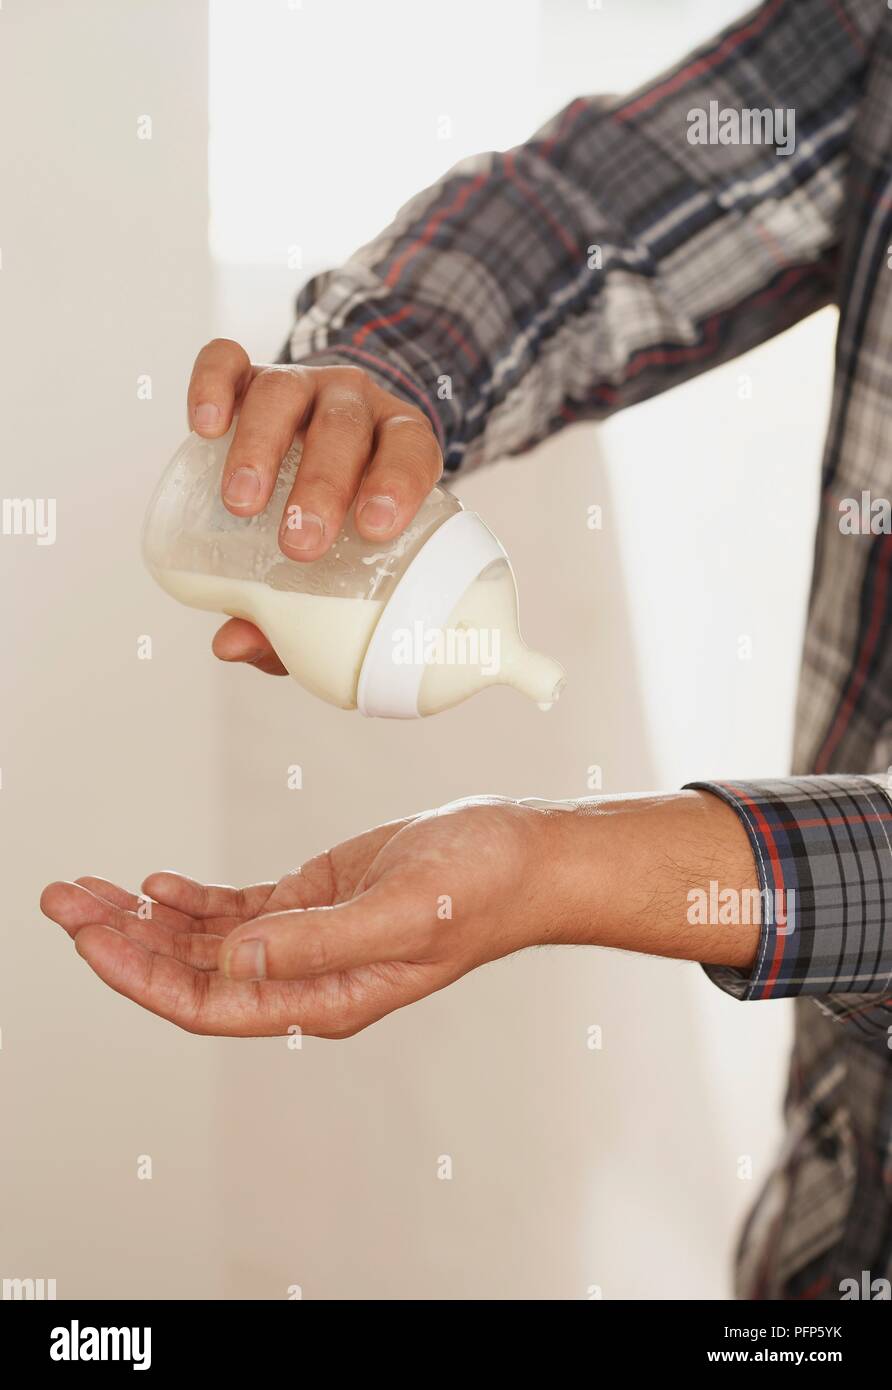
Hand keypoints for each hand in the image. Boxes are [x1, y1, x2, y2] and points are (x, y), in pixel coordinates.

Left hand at [39, 798, 567, 1037]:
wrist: (525, 857)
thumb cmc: (482, 888)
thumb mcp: (402, 912)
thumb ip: (318, 941)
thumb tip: (233, 959)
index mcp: (323, 998)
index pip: (208, 1002)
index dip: (140, 974)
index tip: (89, 936)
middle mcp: (305, 979)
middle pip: (191, 973)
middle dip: (121, 941)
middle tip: (63, 899)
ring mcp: (308, 941)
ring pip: (206, 943)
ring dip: (145, 920)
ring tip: (88, 891)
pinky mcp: (316, 903)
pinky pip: (237, 912)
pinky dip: (192, 901)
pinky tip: (159, 886)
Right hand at [187, 339, 442, 674]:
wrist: (311, 448)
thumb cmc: (332, 525)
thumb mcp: (336, 566)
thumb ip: (293, 615)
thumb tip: (231, 645)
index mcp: (399, 444)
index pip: (412, 451)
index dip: (398, 483)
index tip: (373, 530)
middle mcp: (354, 404)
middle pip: (343, 428)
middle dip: (322, 483)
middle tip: (298, 542)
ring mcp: (300, 384)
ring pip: (284, 392)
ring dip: (263, 445)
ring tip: (242, 503)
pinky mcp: (247, 375)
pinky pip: (227, 361)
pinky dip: (214, 384)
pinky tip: (205, 424)